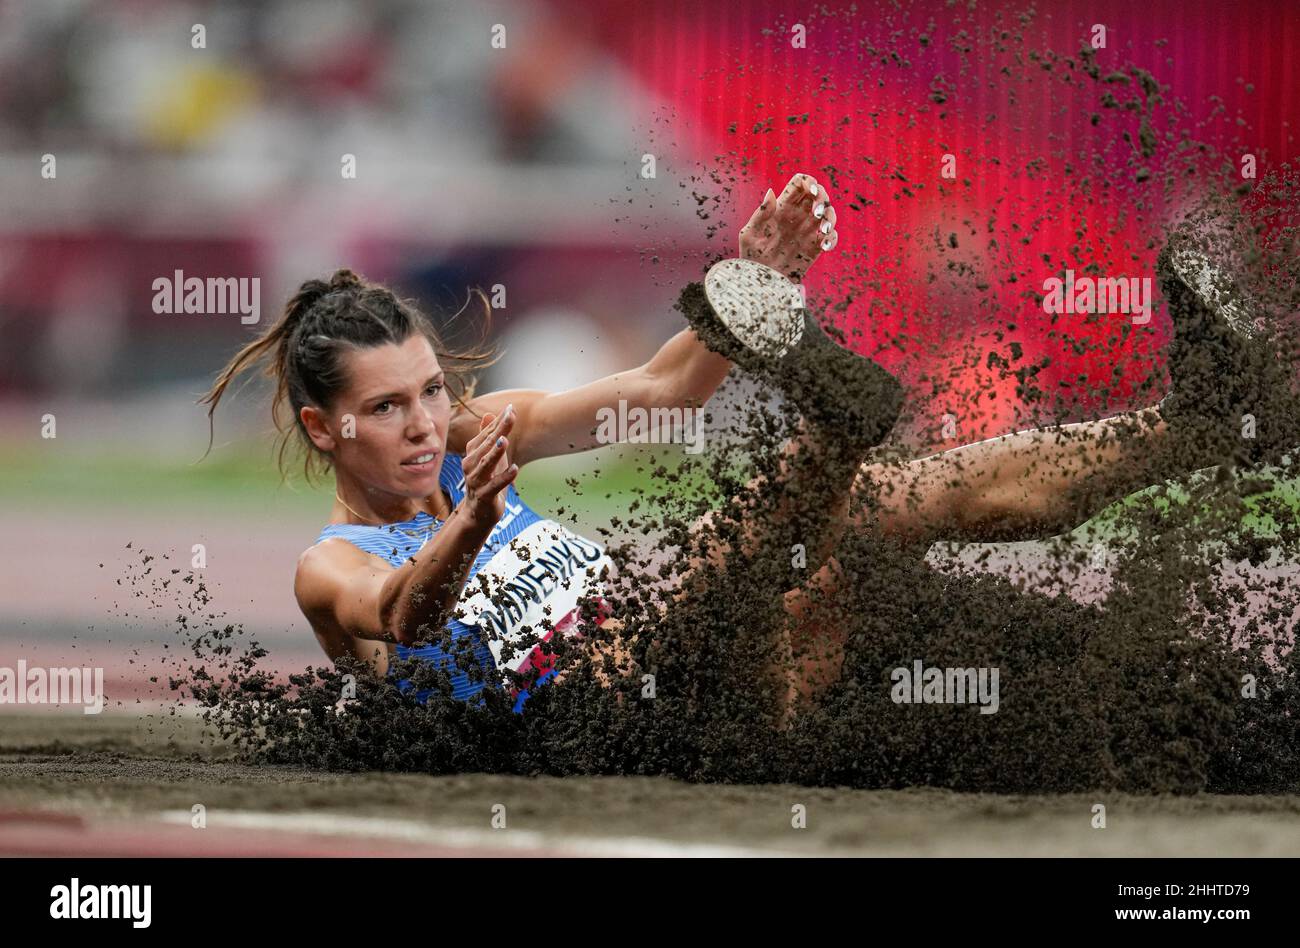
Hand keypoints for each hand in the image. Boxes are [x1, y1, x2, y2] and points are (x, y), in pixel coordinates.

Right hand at [459, 405, 518, 527]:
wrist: (477, 513)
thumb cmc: (485, 482)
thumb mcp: (488, 458)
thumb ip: (488, 437)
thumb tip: (489, 414)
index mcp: (473, 453)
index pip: (487, 434)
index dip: (499, 422)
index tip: (511, 409)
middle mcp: (471, 465)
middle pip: (486, 445)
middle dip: (498, 430)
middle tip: (510, 416)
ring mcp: (476, 481)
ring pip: (485, 464)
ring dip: (495, 452)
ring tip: (505, 440)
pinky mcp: (484, 496)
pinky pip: (494, 485)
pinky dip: (504, 477)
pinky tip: (515, 468)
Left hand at [737, 172, 837, 282]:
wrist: (760, 283)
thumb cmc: (749, 258)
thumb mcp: (749, 234)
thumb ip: (761, 214)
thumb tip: (771, 191)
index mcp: (782, 207)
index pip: (800, 184)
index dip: (809, 182)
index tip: (811, 190)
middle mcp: (797, 216)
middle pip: (818, 195)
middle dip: (823, 198)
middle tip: (817, 212)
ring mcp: (807, 231)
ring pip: (828, 214)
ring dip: (830, 218)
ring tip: (822, 230)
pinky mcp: (815, 248)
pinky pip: (831, 237)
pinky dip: (832, 239)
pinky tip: (824, 246)